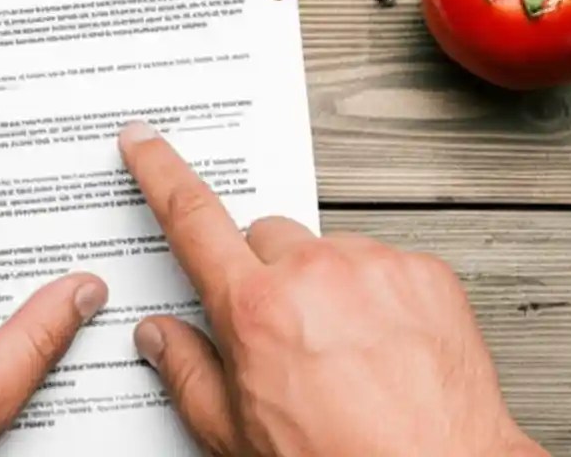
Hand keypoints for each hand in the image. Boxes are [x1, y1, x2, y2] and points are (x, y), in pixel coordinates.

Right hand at [118, 122, 547, 456]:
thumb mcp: (234, 435)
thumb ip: (186, 372)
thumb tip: (158, 336)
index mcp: (254, 308)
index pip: (192, 219)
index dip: (160, 172)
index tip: (145, 142)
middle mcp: (314, 274)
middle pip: (265, 236)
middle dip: (262, 271)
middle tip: (280, 329)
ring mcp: (375, 267)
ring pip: (327, 250)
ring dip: (323, 283)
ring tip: (343, 349)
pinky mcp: (425, 273)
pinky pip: (383, 263)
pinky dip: (376, 295)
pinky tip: (382, 345)